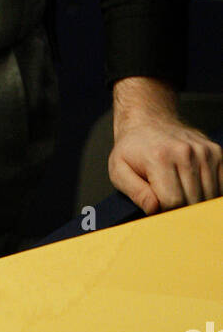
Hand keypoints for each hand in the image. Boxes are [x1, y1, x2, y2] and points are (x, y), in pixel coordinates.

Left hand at [109, 77, 222, 214]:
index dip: (164, 211)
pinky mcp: (216, 152)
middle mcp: (185, 152)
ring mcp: (204, 151)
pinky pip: (220, 186)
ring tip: (179, 189)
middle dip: (180, 208)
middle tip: (166, 198)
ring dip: (196, 201)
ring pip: (209, 196)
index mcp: (160, 157)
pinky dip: (209, 192)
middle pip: (193, 202)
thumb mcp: (119, 169)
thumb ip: (135, 192)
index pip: (173, 202)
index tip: (157, 206)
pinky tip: (194, 186)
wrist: (148, 120)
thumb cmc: (133, 149)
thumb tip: (155, 209)